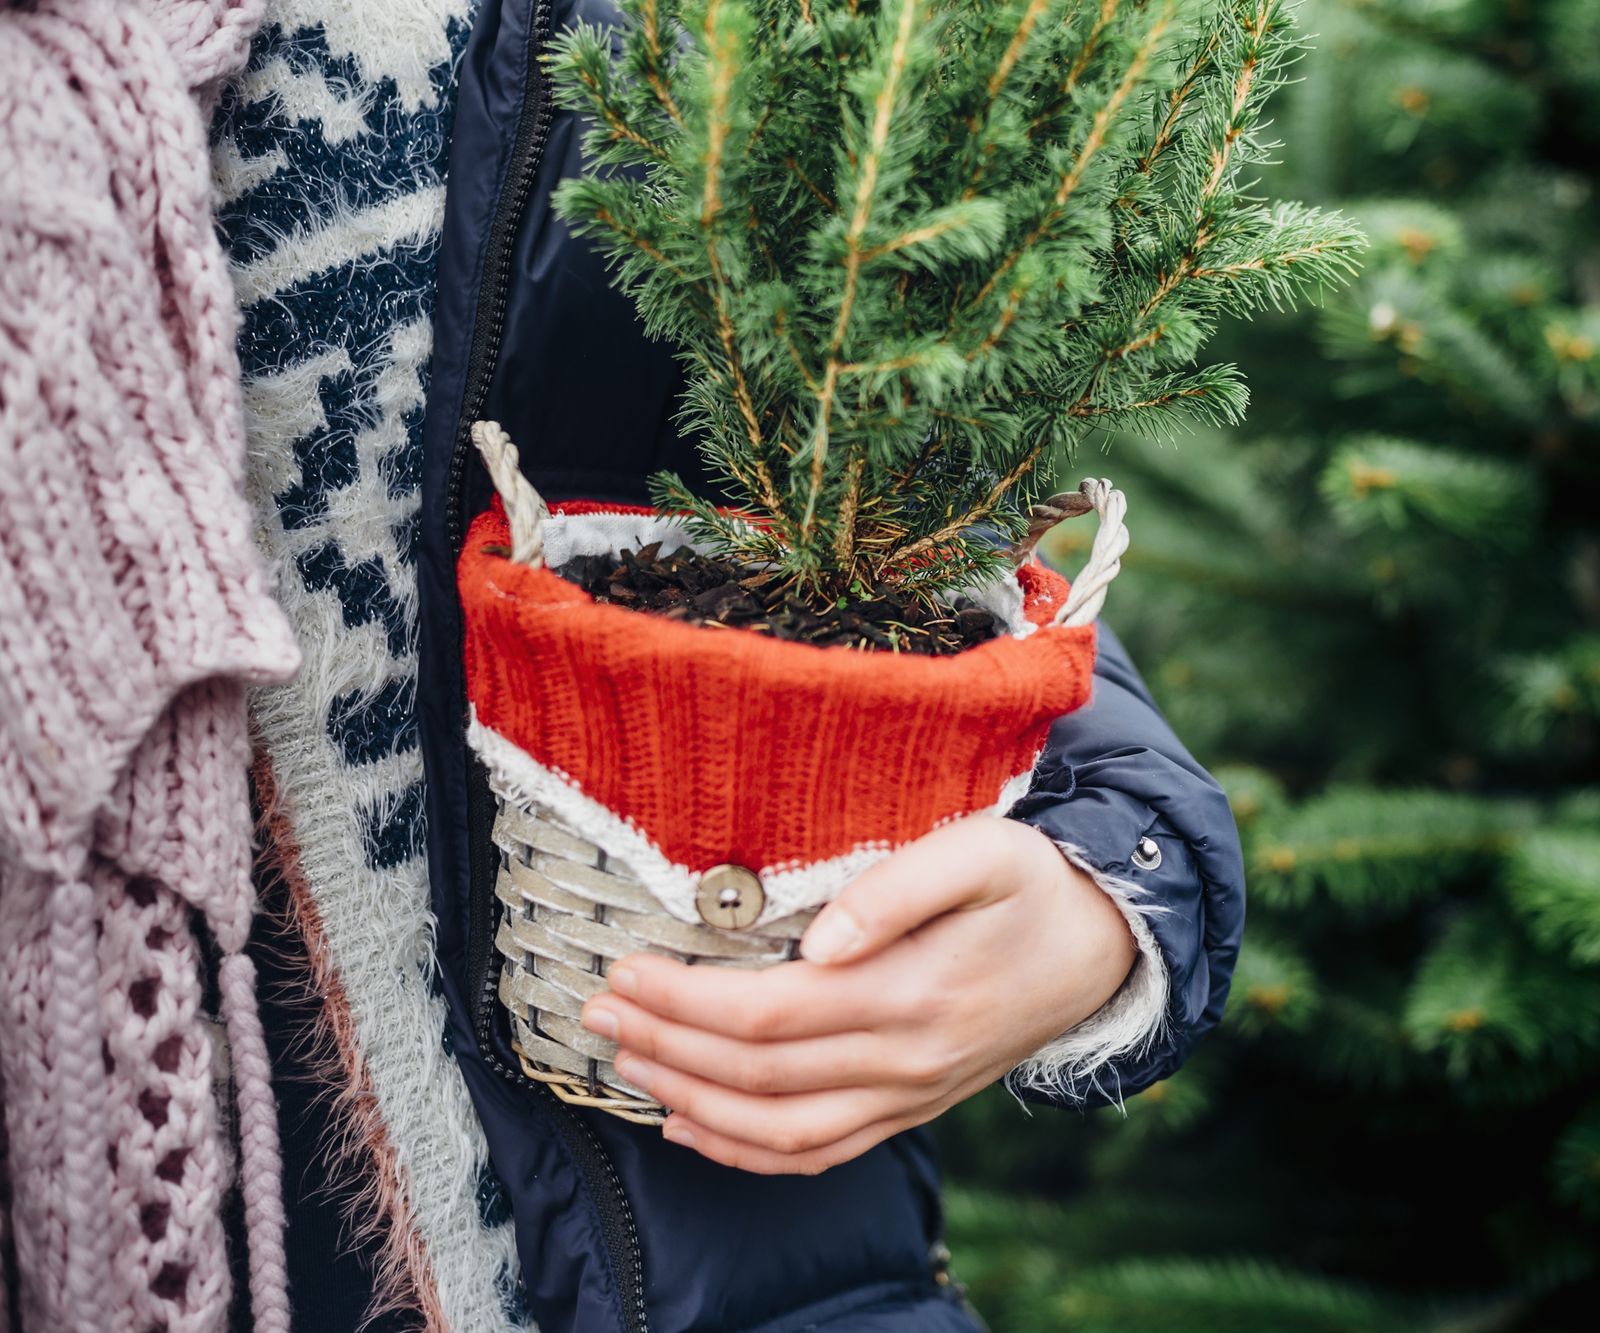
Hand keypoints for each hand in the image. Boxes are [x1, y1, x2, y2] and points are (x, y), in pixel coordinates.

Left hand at [579, 816, 1136, 1174]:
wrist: (1105, 946)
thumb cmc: (1033, 883)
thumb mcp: (981, 851)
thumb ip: (898, 887)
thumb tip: (817, 938)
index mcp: (914, 993)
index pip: (771, 1012)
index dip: (687, 998)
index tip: (625, 968)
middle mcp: (905, 1061)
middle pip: (757, 1074)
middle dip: (665, 1044)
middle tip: (597, 1010)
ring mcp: (909, 1096)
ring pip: (778, 1129)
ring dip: (690, 1102)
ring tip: (626, 1062)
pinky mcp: (911, 1109)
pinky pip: (817, 1152)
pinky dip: (745, 1153)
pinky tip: (691, 1127)